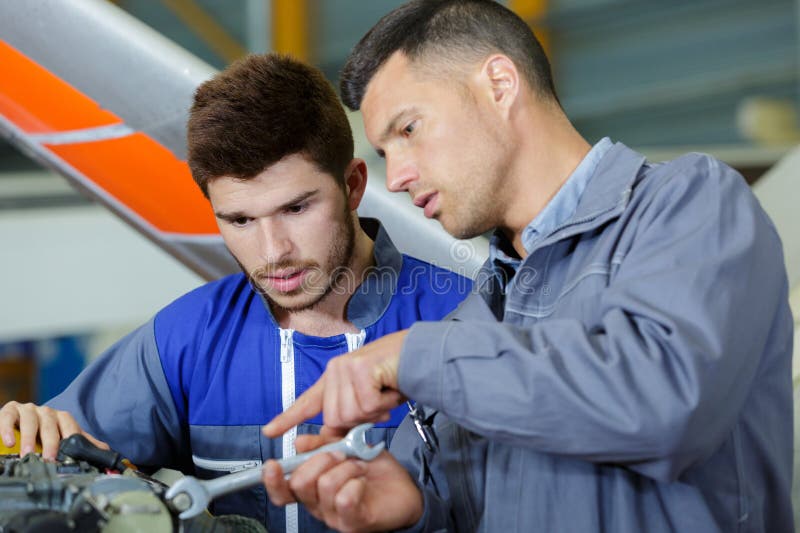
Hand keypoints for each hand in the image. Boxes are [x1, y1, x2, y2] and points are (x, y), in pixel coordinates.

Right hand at [0, 401, 107, 459]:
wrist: (19, 420)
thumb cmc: (42, 431)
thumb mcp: (61, 437)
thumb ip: (81, 443)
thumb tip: (105, 452)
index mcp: (62, 418)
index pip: (70, 426)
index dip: (71, 440)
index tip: (70, 456)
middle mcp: (47, 412)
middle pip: (51, 425)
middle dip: (51, 442)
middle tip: (49, 459)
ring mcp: (28, 410)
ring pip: (31, 421)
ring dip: (28, 438)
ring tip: (27, 454)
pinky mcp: (11, 410)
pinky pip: (9, 416)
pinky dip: (7, 428)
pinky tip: (9, 441)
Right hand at [262, 428, 423, 531]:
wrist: (405, 488)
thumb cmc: (375, 472)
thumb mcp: (347, 448)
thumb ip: (323, 443)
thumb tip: (300, 441)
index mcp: (313, 489)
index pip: (283, 491)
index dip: (272, 480)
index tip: (272, 464)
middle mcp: (319, 505)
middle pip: (299, 484)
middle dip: (320, 459)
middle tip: (341, 453)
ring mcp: (335, 517)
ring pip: (325, 485)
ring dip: (346, 467)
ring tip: (360, 466)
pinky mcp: (353, 522)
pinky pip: (344, 498)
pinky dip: (356, 482)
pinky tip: (363, 481)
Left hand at [263, 330, 407, 435]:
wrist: (418, 353)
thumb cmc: (395, 377)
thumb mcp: (367, 399)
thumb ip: (350, 413)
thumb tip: (333, 434)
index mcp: (334, 378)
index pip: (308, 402)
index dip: (288, 418)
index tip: (269, 431)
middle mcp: (335, 370)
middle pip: (336, 418)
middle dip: (361, 419)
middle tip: (379, 404)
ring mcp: (346, 367)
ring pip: (351, 414)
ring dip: (375, 411)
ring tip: (386, 393)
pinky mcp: (360, 369)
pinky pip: (367, 405)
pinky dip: (384, 403)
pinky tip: (390, 388)